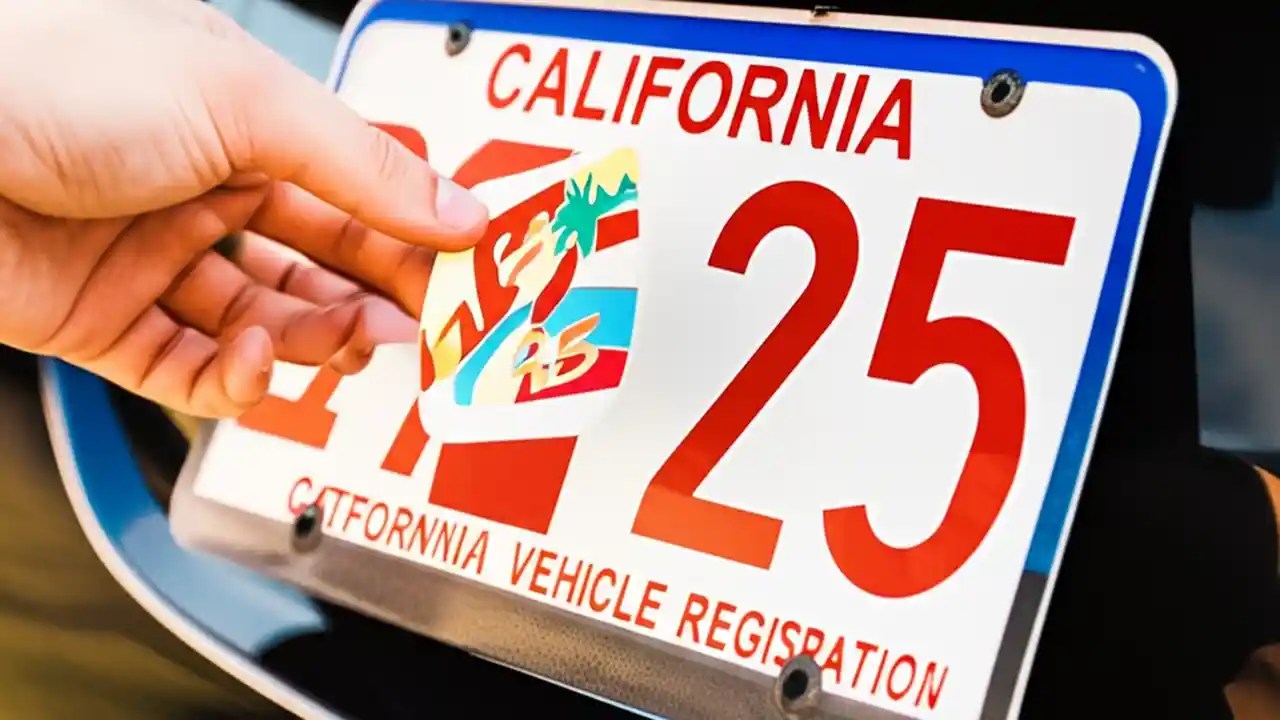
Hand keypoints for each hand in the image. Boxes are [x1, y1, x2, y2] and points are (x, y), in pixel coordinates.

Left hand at [0, 0, 488, 416]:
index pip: (352, 186)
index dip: (411, 229)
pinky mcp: (106, 325)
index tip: (464, 270)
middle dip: (374, 294)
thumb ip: (362, 165)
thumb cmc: (55, 79)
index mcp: (238, 117)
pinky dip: (238, 378)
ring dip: (318, 340)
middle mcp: (198, 186)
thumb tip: (457, 206)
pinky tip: (257, 360)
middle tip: (421, 326)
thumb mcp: (244, 102)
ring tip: (351, 345)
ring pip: (267, 321)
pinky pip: (194, 369)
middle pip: (317, 260)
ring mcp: (151, 259)